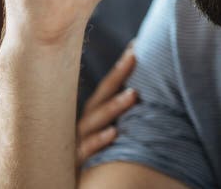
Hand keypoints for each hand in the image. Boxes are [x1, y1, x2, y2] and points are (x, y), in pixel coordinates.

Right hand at [76, 43, 137, 165]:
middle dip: (117, 76)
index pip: (108, 86)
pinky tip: (114, 133)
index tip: (137, 45)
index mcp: (93, 115)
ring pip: (95, 121)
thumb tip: (147, 95)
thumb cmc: (97, 158)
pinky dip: (99, 141)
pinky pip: (88, 150)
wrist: (74, 187)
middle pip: (101, 96)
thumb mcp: (107, 134)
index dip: (121, 67)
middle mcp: (84, 124)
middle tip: (134, 56)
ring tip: (133, 95)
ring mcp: (79, 141)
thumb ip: (120, 116)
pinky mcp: (77, 162)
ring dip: (114, 107)